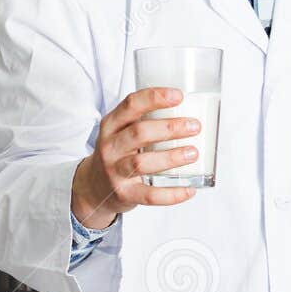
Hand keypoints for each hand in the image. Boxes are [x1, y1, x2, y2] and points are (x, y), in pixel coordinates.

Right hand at [71, 87, 201, 228]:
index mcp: (111, 125)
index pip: (131, 105)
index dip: (155, 98)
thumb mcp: (122, 131)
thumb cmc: (118, 153)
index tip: (179, 96)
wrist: (95, 187)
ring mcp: (115, 171)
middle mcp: (110, 146)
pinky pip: (149, 195)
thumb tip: (191, 110)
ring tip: (193, 153)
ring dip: (171, 157)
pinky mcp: (124, 194)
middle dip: (170, 128)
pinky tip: (189, 190)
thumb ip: (145, 120)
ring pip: (142, 163)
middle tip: (195, 126)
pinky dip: (171, 194)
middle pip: (139, 133)